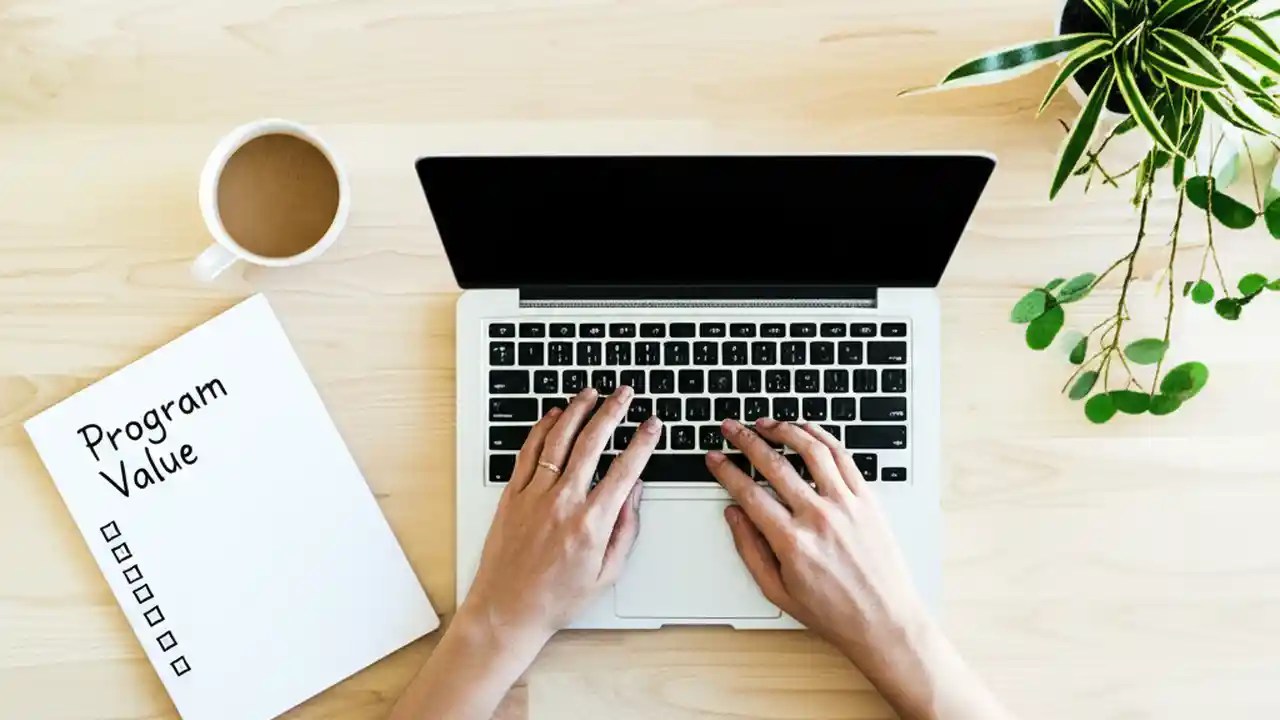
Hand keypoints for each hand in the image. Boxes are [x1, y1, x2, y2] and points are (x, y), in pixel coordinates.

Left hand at [463, 385, 659, 645]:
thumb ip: (626, 529)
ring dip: (578, 411)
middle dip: (613, 412)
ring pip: (559, 440)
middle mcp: (563, 503)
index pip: (625, 469)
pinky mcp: (512, 496)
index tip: (652, 425)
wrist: (507, 610)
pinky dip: (542, 429)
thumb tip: (635, 492)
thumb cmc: (556, 598)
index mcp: (592, 523)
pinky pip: (528, 453)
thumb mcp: (606, 573)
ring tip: (591, 393)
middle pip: (593, 442)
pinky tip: (554, 415)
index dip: (642, 442)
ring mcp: (534, 496)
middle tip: (625, 394)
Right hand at [707, 417, 1013, 719]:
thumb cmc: (834, 612)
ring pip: (811, 450)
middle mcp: (819, 517)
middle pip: (774, 464)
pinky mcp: (867, 500)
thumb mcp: (777, 591)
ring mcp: (846, 505)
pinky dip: (821, 437)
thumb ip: (750, 549)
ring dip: (784, 430)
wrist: (884, 621)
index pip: (749, 492)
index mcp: (792, 542)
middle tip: (731, 428)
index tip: (715, 458)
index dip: (726, 470)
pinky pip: (842, 457)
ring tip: (766, 423)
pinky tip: (806, 430)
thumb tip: (733, 515)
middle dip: (746, 440)